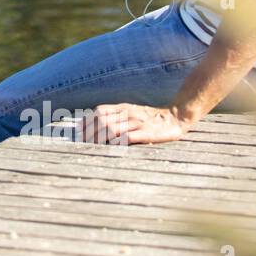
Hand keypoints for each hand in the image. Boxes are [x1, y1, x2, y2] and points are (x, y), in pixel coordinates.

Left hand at [79, 103, 194, 144]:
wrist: (176, 116)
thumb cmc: (150, 117)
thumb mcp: (131, 111)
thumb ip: (115, 115)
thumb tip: (93, 122)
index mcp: (123, 108)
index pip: (99, 112)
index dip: (87, 121)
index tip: (79, 132)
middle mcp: (128, 113)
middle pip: (102, 121)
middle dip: (90, 133)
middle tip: (84, 144)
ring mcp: (138, 123)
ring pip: (111, 128)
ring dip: (99, 138)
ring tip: (93, 147)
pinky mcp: (147, 133)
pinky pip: (128, 137)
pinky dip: (117, 142)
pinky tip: (111, 148)